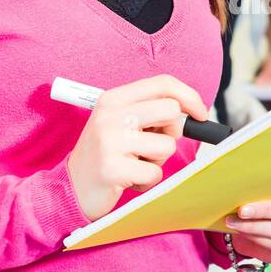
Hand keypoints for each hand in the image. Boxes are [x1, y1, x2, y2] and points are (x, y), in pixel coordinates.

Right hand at [66, 75, 206, 221]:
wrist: (70, 188)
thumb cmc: (105, 154)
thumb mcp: (120, 123)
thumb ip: (150, 113)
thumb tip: (190, 113)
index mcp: (113, 99)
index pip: (162, 83)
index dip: (189, 96)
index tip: (200, 113)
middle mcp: (110, 116)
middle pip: (171, 111)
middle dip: (172, 132)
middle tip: (153, 145)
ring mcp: (110, 142)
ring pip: (167, 145)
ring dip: (157, 161)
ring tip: (134, 164)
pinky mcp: (112, 169)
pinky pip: (155, 174)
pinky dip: (147, 182)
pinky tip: (128, 180)